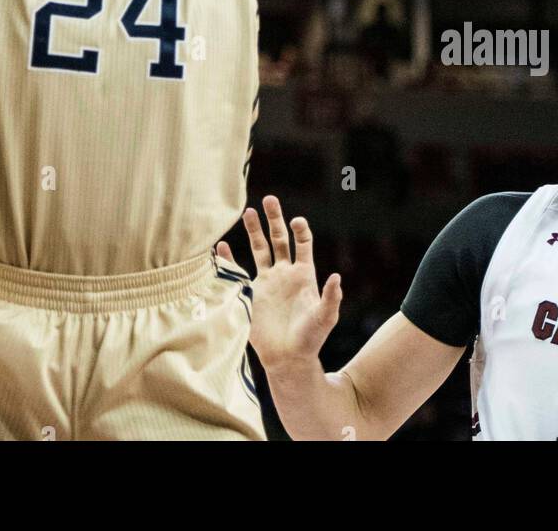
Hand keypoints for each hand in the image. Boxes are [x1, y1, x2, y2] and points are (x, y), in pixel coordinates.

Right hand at [218, 195, 341, 371]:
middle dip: (274, 219)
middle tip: (269, 199)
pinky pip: (239, 271)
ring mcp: (267, 281)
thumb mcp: (325, 318)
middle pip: (278, 239)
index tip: (296, 221)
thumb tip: (337, 277)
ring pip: (259, 249)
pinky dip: (229, 259)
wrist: (287, 359)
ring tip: (247, 211)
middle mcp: (284, 273)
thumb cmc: (310, 339)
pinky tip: (221, 246)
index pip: (302, 244)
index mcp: (304, 275)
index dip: (300, 230)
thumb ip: (331, 298)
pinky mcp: (251, 293)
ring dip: (254, 230)